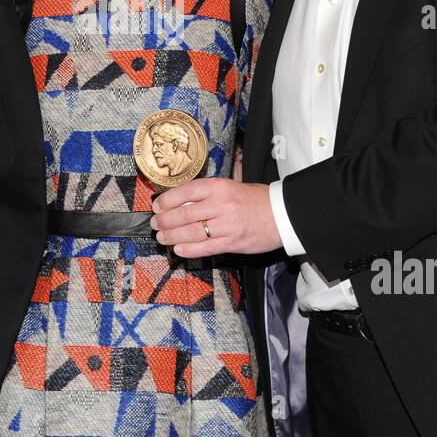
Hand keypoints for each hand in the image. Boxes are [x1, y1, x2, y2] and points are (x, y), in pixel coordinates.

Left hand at [150, 178, 281, 258]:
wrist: (281, 214)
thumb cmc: (253, 199)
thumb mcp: (229, 187)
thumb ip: (206, 194)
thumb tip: (178, 202)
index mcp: (219, 186)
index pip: (185, 191)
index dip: (167, 200)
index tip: (157, 206)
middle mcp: (221, 204)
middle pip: (184, 214)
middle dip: (165, 220)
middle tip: (155, 223)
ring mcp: (227, 225)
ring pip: (191, 232)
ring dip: (172, 236)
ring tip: (161, 237)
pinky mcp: (232, 242)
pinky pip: (205, 248)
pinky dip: (189, 249)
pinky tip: (178, 249)